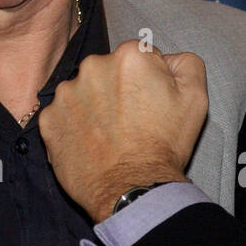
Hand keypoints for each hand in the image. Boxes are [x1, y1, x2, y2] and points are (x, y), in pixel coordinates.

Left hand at [40, 41, 207, 222]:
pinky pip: (63, 115)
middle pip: (108, 70)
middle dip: (117, 89)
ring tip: (110, 134)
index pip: (138, 57)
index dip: (147, 80)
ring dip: (94, 106)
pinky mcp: (49, 119)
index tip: (149, 102)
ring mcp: (67, 93)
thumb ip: (185, 64)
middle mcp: (92, 67)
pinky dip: (74, 126)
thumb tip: (168, 59)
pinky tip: (91, 142)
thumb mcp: (195, 98)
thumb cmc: (163, 146)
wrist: (133, 189)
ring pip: (83, 91)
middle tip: (131, 120)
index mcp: (129, 56)